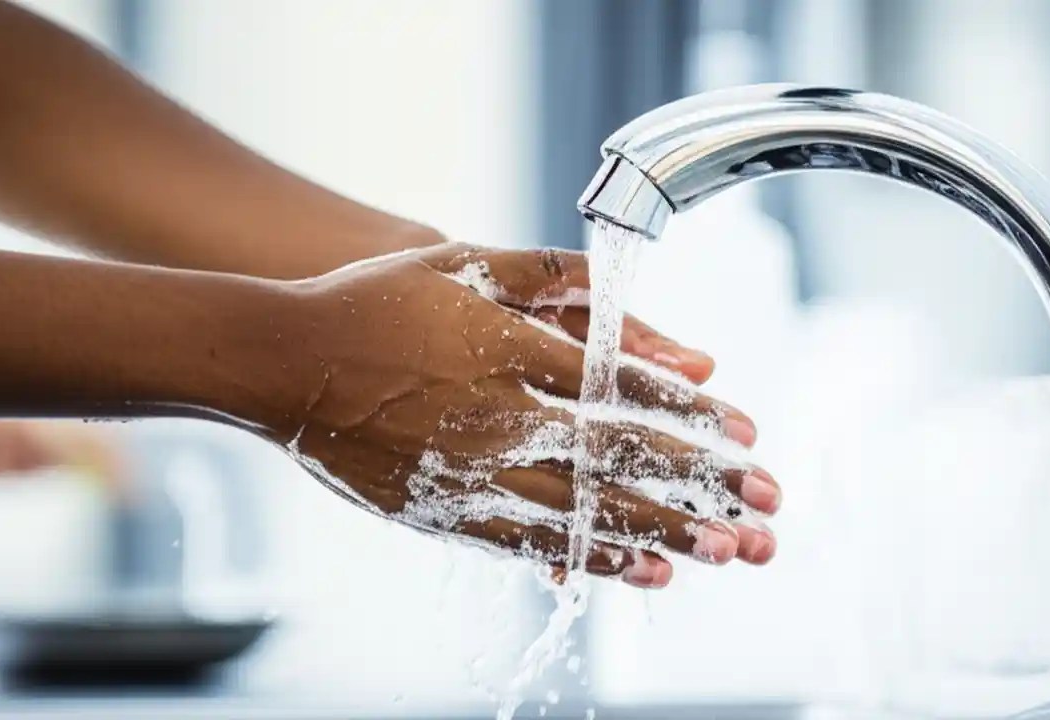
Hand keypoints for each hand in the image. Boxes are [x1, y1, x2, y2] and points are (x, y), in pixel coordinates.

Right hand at [241, 243, 779, 587]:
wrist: (281, 363)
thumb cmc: (372, 302)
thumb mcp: (463, 262)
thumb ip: (551, 277)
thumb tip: (630, 299)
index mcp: (509, 351)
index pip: (623, 389)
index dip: (692, 413)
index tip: (748, 433)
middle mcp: (500, 418)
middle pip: (620, 459)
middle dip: (703, 483)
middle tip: (768, 506)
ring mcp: (472, 472)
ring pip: (586, 511)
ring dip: (666, 531)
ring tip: (729, 553)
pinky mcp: (445, 512)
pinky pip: (532, 544)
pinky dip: (592, 560)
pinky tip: (643, 573)